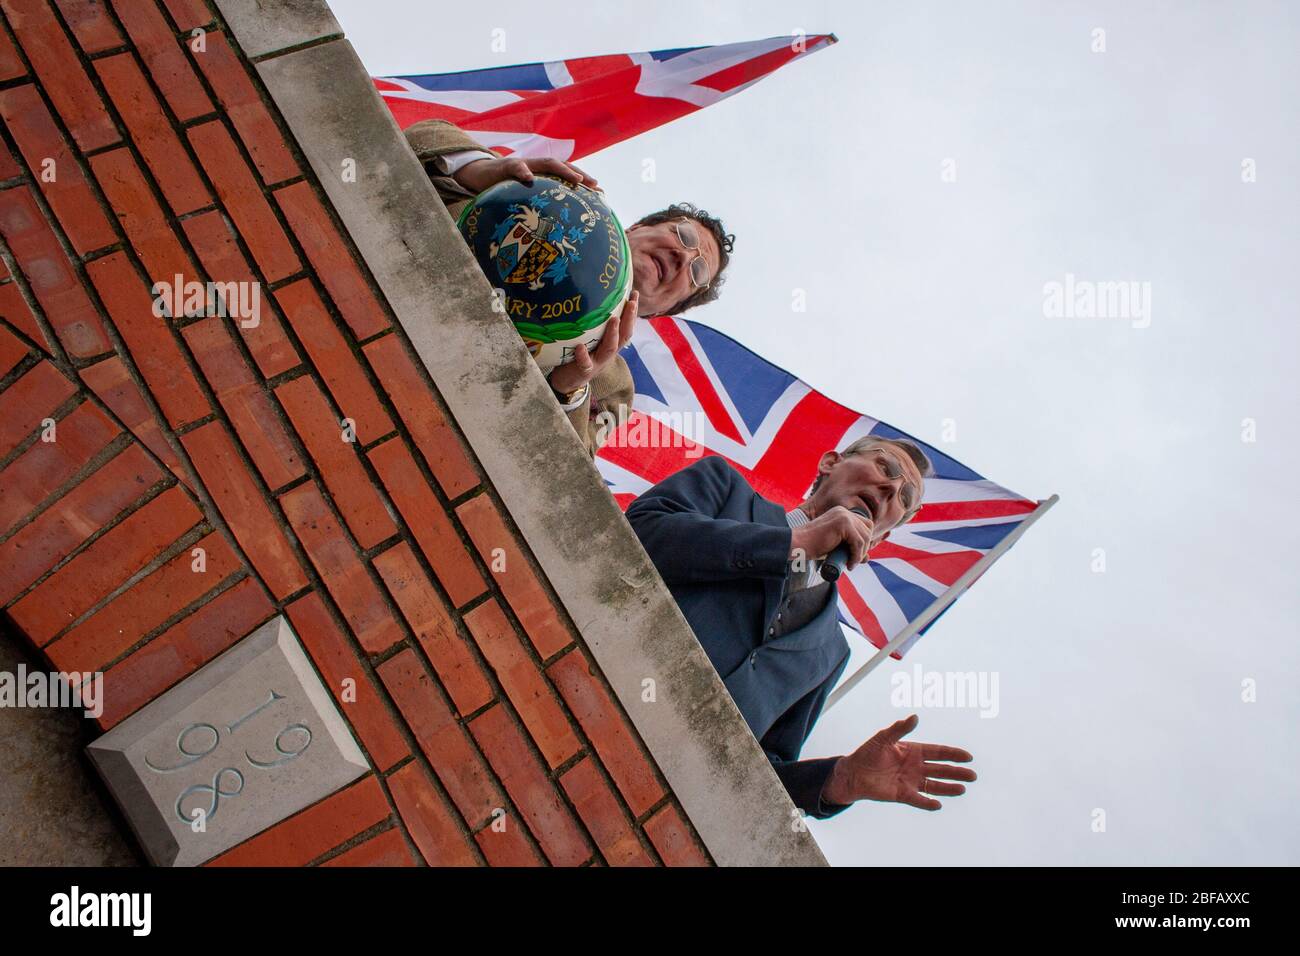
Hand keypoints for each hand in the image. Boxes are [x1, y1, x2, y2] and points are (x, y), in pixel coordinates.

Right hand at [454, 155, 598, 194]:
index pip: (566, 176)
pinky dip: (522, 171)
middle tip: (593, 185)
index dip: (583, 182)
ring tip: (575, 179)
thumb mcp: (524, 201)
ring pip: (546, 163)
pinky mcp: (505, 167)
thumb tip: (554, 232)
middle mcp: (536, 167)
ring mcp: (523, 165)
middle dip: (579, 175)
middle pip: (562, 167)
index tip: (601, 192)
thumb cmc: (505, 192)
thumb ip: (538, 208)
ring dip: (562, 169)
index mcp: (543, 176)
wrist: (479, 177)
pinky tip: (529, 178)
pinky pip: (515, 167)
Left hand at [548, 290, 638, 394]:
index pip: (626, 326)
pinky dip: (583, 356)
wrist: (568, 381)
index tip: (634, 293)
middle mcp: (608, 352)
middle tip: (631, 302)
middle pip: (624, 335)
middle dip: (629, 318)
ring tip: (614, 319)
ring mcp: (597, 362)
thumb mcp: (589, 338)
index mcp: (611, 343)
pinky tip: (580, 348)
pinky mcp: (584, 371)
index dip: (632, 311)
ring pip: (610, 348)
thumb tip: (591, 297)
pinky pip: (585, 363)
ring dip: (613, 334)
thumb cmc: (578, 355)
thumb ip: (593, 323)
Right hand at [789, 505, 873, 569]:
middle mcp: (844, 512)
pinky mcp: (843, 524)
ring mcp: (844, 516)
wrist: (798, 545)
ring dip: (860, 554)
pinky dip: (856, 556)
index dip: (865, 541)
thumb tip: (867, 558)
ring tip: (850, 564)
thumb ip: (850, 548)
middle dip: (864, 548)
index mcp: (842, 514)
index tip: (857, 555)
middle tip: (853, 561)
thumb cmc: (813, 547)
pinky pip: (858, 542)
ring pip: (864, 537)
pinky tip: (849, 564)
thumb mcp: (836, 547)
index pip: (865, 525)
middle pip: (868, 530)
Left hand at [821, 714, 974, 809]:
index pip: (938, 752)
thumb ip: (899, 728)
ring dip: (948, 788)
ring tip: (962, 789)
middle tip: (973, 775)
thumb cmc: (868, 752)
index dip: (953, 754)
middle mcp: (916, 767)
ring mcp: (910, 781)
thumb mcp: (883, 737)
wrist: (853, 772)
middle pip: (941, 770)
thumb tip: (915, 717)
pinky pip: (918, 800)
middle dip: (957, 772)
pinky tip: (938, 805)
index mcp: (914, 751)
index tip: (968, 756)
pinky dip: (928, 803)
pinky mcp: (902, 794)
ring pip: (934, 785)